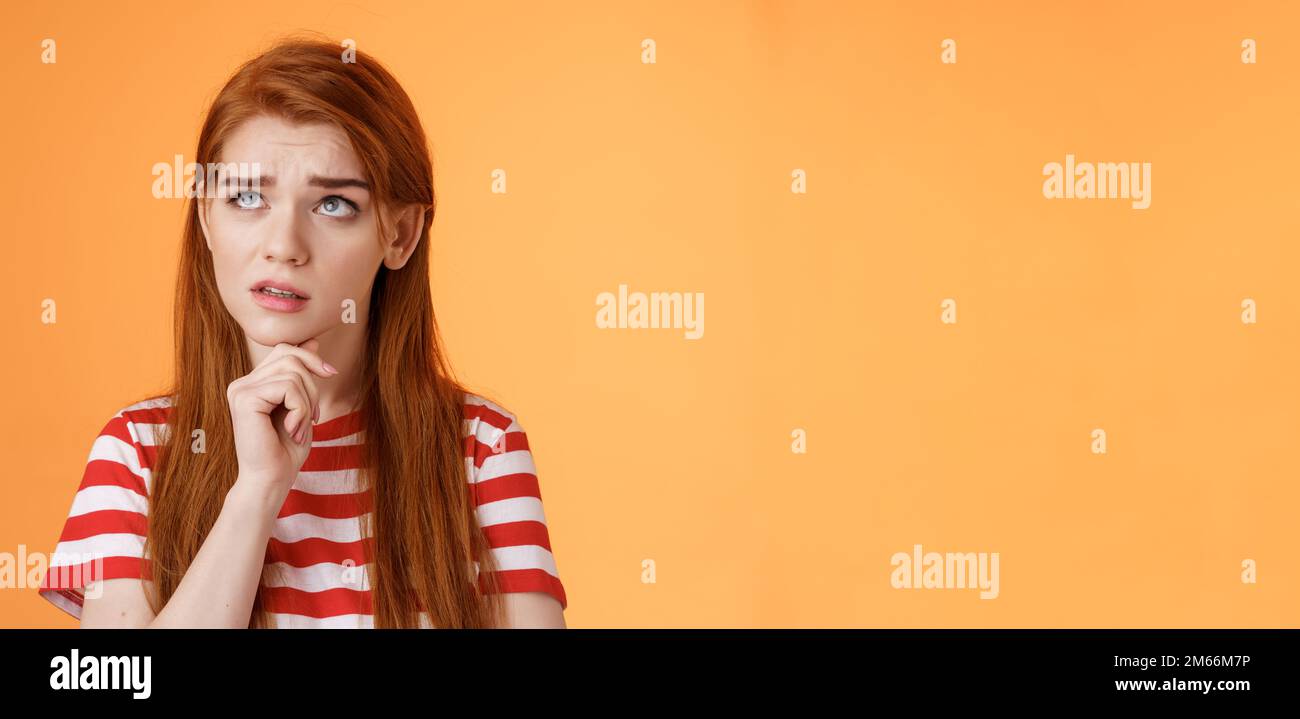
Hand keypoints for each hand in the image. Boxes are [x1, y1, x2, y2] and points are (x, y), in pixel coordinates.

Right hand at [225, 338, 337, 499]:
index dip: (310, 356)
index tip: (330, 373)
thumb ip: (302, 375)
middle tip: (314, 415)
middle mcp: (242, 383)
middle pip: (290, 355)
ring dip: (308, 402)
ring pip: (293, 372)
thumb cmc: (286, 450)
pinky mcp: (245, 399)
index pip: (284, 350)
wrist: (271, 480)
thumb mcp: (301, 405)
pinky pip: (288, 387)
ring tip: (302, 426)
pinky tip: (293, 429)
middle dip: (313, 384)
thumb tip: (312, 340)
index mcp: (252, 384)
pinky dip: (301, 409)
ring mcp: (240, 389)